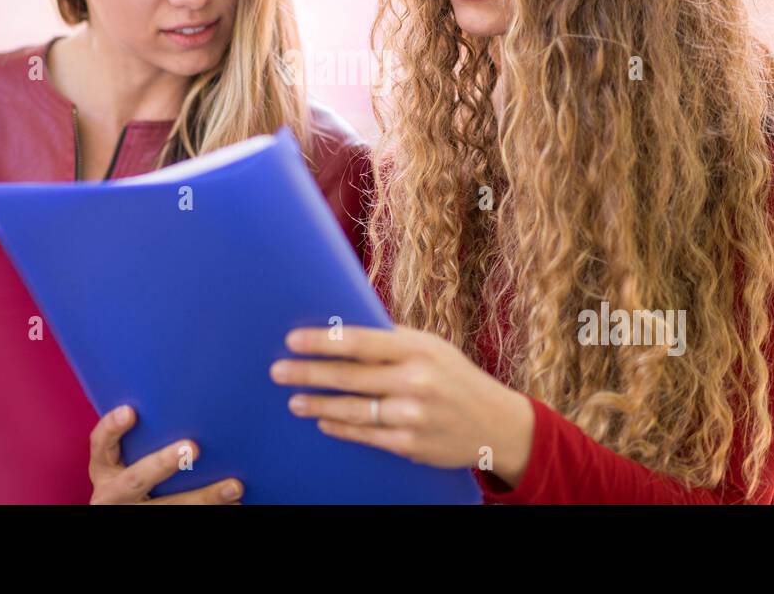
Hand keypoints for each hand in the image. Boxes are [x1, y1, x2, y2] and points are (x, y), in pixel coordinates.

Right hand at [87, 405, 243, 503]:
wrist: (127, 510)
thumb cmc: (135, 471)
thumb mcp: (127, 458)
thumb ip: (146, 437)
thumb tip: (192, 401)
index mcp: (105, 468)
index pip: (101, 444)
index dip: (112, 428)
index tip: (130, 411)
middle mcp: (112, 493)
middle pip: (136, 479)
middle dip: (163, 463)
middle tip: (193, 447)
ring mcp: (132, 512)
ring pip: (166, 507)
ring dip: (203, 497)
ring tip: (234, 486)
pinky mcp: (150, 523)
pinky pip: (180, 518)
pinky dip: (213, 511)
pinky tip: (236, 505)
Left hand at [270, 325, 534, 486]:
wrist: (496, 424)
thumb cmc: (456, 377)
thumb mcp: (432, 347)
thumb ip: (392, 340)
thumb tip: (343, 328)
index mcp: (418, 349)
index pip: (360, 341)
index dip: (322, 340)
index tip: (292, 339)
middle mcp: (415, 381)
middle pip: (349, 376)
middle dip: (308, 373)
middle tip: (278, 371)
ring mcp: (413, 416)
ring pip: (353, 409)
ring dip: (317, 404)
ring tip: (293, 401)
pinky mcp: (411, 444)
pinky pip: (366, 435)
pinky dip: (341, 428)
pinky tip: (323, 421)